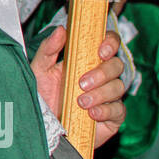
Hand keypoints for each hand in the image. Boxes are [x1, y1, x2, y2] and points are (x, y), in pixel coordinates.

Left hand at [31, 25, 126, 148]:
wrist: (42, 128)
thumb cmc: (43, 97)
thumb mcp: (40, 71)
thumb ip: (49, 49)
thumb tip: (61, 30)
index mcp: (87, 61)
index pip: (109, 44)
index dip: (111, 43)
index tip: (101, 50)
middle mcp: (101, 77)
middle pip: (117, 65)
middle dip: (101, 73)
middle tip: (81, 83)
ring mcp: (109, 97)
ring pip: (118, 87)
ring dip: (100, 93)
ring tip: (80, 101)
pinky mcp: (113, 117)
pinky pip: (118, 110)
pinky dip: (105, 110)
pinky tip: (91, 113)